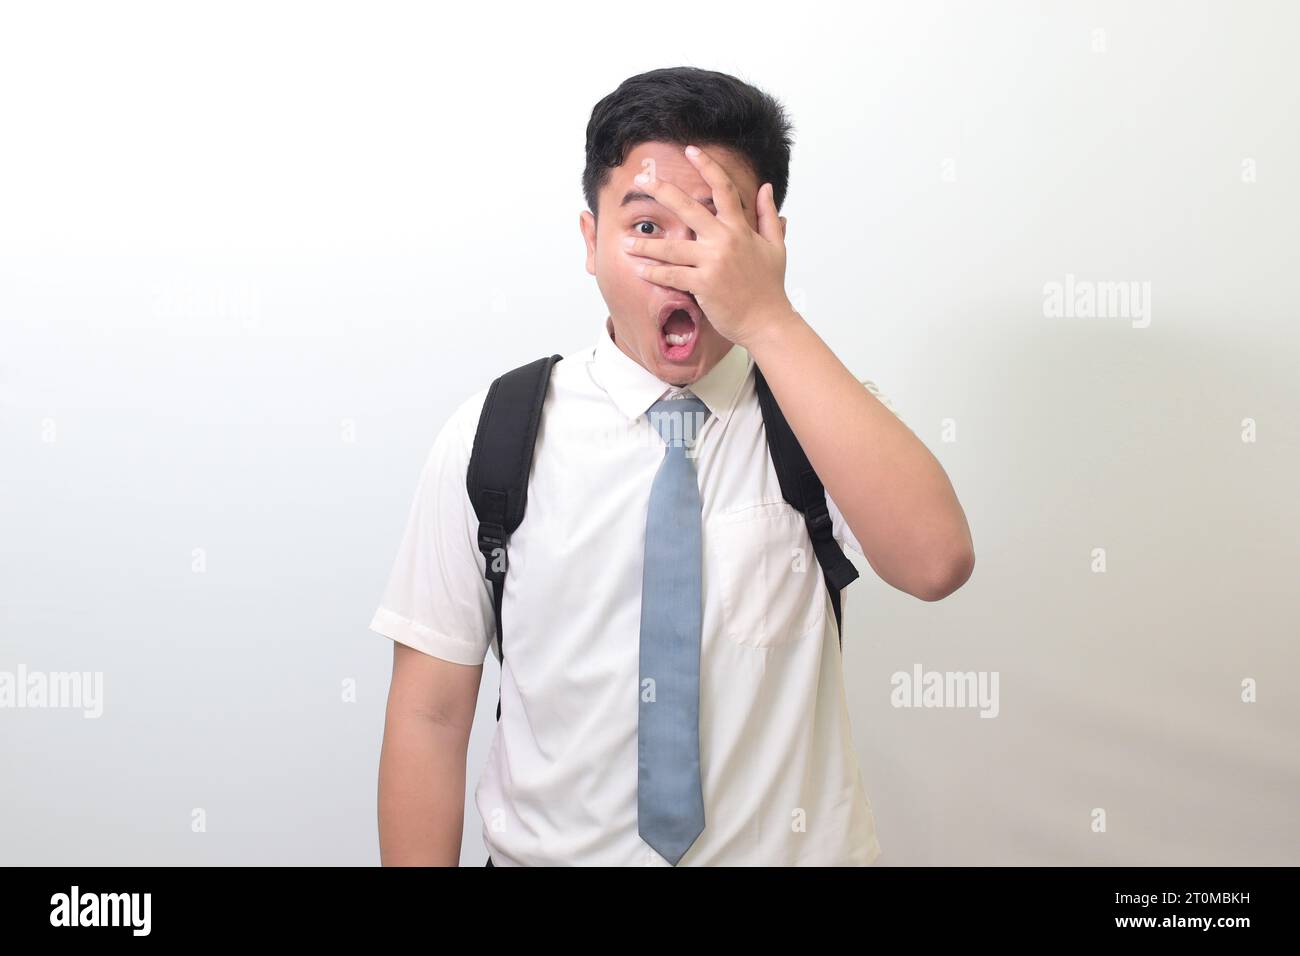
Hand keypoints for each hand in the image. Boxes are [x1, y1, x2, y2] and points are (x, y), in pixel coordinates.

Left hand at [621, 144, 796, 348]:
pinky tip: (639, 269)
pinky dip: (654, 273)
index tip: (690, 150)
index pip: (723, 188)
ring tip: (626, 241)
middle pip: (688, 208)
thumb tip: (766, 187)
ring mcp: (713, 262)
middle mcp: (725, 240)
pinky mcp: (703, 284)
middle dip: (662, 191)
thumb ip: (767, 215)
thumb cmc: (770, 286)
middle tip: (641, 180)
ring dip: (647, 244)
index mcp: (740, 228)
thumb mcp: (776, 246)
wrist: (768, 321)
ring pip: (672, 247)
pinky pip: (672, 275)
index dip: (707, 166)